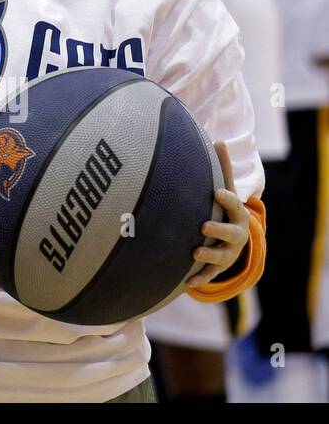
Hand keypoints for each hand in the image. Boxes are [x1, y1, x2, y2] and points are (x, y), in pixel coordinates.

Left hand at [187, 142, 249, 288]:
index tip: (216, 192)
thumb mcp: (225, 189)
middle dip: (219, 230)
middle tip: (203, 226)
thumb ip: (222, 168)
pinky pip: (210, 276)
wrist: (233, 241)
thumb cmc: (222, 208)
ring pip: (221, 257)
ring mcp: (228, 253)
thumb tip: (219, 139)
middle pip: (231, 234)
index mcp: (236, 214)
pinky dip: (200, 279)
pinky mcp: (218, 268)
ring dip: (208, 256)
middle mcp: (235, 235)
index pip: (234, 204)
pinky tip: (187, 284)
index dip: (227, 199)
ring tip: (194, 252)